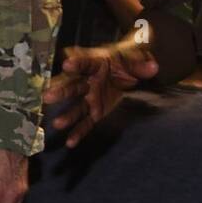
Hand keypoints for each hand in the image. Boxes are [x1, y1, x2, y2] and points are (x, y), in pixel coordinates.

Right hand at [42, 41, 159, 146]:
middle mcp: (88, 80)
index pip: (86, 62)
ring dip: (67, 115)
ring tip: (58, 124)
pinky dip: (78, 132)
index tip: (67, 64)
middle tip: (47, 96)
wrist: (127, 70)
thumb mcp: (135, 59)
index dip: (77, 63)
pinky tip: (70, 143)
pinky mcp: (94, 112)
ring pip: (77, 106)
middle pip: (73, 85)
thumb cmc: (127, 61)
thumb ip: (141, 65)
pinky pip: (85, 122)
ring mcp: (89, 97)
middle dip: (61, 90)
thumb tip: (153, 67)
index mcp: (97, 63)